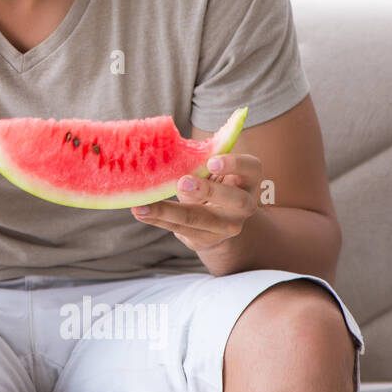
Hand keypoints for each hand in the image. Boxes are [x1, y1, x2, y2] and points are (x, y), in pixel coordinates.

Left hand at [131, 153, 261, 258]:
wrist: (214, 222)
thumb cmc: (209, 183)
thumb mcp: (208, 172)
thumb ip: (196, 162)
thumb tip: (165, 152)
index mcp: (247, 179)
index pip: (251, 168)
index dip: (234, 164)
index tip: (211, 161)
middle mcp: (244, 205)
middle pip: (234, 199)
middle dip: (208, 190)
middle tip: (182, 183)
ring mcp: (227, 226)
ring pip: (199, 219)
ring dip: (169, 211)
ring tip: (143, 206)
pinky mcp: (206, 239)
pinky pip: (180, 229)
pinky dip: (157, 219)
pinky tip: (140, 212)